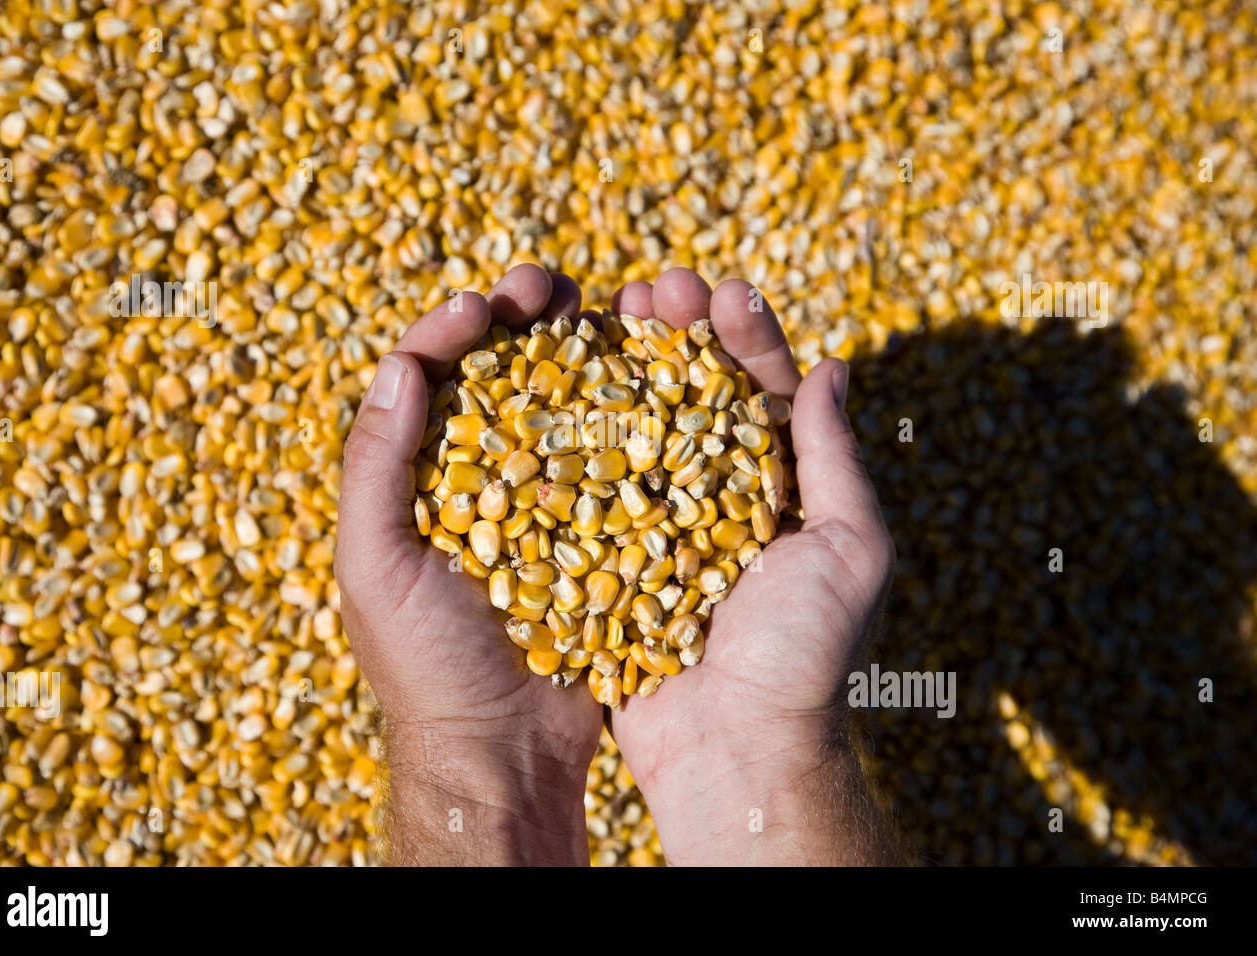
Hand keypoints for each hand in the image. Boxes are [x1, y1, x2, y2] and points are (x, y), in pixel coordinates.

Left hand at [335, 265, 601, 864]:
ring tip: (603, 305)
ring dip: (580, 348)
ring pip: (561, 401)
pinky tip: (650, 372)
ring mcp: (545, 498)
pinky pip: (613, 455)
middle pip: (501, 375)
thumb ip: (376, 465)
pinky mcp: (600, 526)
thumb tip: (400, 365)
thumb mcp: (375, 564)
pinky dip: (629, 408)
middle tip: (547, 285)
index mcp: (419, 477)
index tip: (482, 305)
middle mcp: (482, 476)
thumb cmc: (427, 661)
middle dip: (521, 319)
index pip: (429, 379)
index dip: (452, 330)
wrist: (507, 747)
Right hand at [607, 270, 905, 864]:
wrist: (733, 746)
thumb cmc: (804, 652)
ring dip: (623, 369)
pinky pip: (592, 489)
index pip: (764, 395)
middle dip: (675, 336)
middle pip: (694, 398)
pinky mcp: (612, 559)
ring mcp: (662, 527)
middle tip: (649, 286)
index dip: (744, 337)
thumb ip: (836, 459)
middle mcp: (720, 500)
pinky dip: (578, 437)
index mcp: (782, 492)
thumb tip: (834, 367)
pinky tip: (558, 390)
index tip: (720, 287)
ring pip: (639, 430)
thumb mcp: (850, 549)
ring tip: (600, 315)